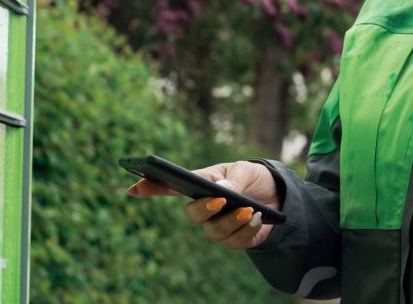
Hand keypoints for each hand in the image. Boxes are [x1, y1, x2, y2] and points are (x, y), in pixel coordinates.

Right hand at [127, 160, 279, 249]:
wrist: (278, 196)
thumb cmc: (252, 178)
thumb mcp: (246, 170)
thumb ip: (234, 179)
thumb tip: (221, 190)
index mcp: (200, 184)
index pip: (170, 187)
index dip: (151, 188)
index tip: (134, 188)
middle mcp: (204, 208)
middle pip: (192, 215)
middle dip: (204, 209)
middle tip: (220, 200)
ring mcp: (217, 226)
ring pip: (214, 232)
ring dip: (232, 221)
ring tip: (248, 209)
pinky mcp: (235, 240)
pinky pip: (235, 242)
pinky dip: (248, 230)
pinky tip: (257, 218)